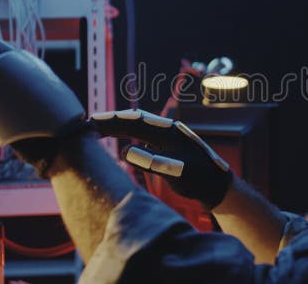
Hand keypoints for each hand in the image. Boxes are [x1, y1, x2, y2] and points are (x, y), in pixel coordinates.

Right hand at [88, 109, 232, 208]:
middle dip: (111, 120)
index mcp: (169, 132)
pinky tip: (121, 139)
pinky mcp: (169, 146)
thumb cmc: (199, 180)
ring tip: (99, 129)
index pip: (135, 121)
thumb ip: (151, 161)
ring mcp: (169, 137)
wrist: (218, 187)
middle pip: (134, 120)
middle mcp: (168, 130)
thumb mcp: (176, 172)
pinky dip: (129, 135)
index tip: (91, 122)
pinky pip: (144, 136)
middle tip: (88, 123)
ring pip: (139, 126)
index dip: (112, 121)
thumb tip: (125, 150)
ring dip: (119, 126)